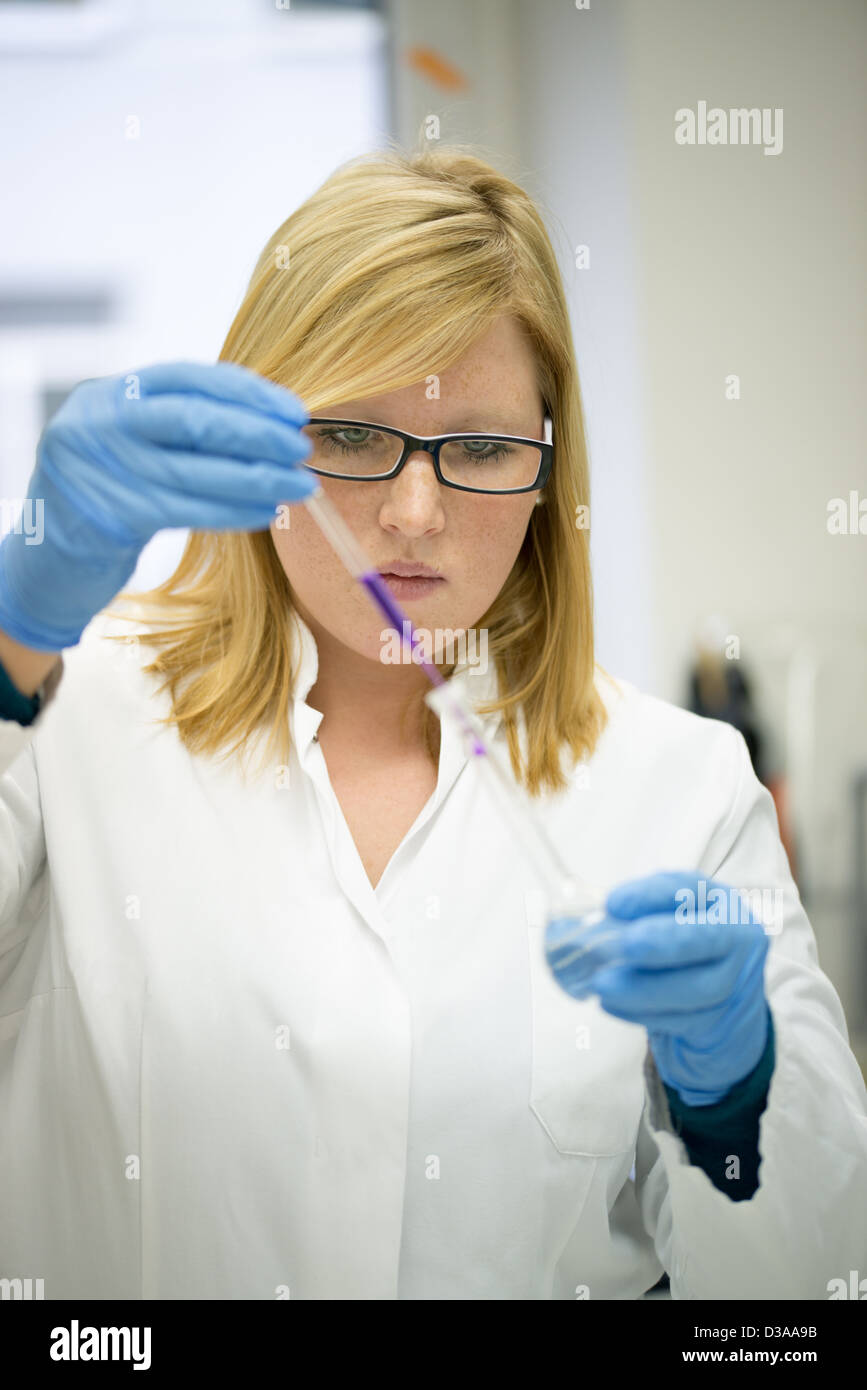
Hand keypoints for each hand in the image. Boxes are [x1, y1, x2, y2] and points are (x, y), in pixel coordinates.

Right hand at [0, 361, 316, 650]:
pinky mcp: (113, 516)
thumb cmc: (107, 499)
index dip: (247, 393)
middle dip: (257, 433)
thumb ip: (177, 428)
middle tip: (302, 448)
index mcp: (108, 394)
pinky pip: (189, 510)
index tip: (294, 411)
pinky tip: (266, 511)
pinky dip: (234, 510)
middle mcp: (99, 422)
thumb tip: (267, 423)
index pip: (189, 380)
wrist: (46, 562)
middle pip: (194, 418)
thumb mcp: (130, 447)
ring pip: (197, 469)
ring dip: (258, 477)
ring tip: (300, 484)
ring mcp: (102, 468)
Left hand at [545, 870, 770, 1104]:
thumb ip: (628, 915)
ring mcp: (737, 981)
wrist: (718, 1002)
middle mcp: (737, 936)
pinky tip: (613, 1004)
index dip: (650, 895)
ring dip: (644, 987)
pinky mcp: (722, 1019)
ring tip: (602, 984)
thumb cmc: (679, 947)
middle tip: (623, 945)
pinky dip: (642, 1013)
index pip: (689, 889)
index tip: (612, 904)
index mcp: (718, 900)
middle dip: (662, 942)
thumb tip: (569, 925)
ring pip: (698, 987)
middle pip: (706, 938)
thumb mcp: (662, 918)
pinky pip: (684, 1019)